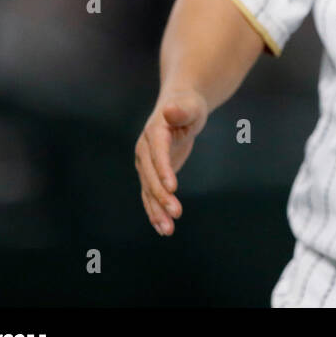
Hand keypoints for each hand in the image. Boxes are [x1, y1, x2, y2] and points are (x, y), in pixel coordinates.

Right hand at [135, 90, 208, 235]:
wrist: (179, 108)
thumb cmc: (189, 106)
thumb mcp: (190, 106)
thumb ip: (181, 110)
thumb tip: (169, 110)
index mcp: (155, 133)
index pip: (158, 154)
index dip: (163, 171)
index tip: (172, 188)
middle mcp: (145, 151)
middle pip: (151, 177)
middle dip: (162, 196)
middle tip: (177, 214)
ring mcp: (146, 164)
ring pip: (149, 191)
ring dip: (157, 211)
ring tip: (168, 230)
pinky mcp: (151, 175)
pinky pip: (151, 195)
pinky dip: (156, 211)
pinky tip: (163, 228)